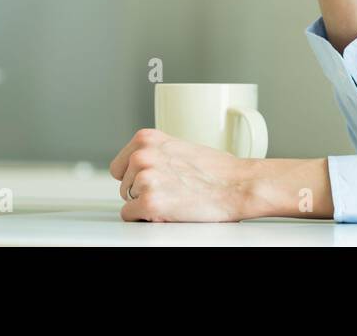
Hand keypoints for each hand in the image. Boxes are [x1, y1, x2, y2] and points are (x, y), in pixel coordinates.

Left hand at [110, 128, 257, 222]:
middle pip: (124, 184)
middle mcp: (142, 155)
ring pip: (128, 201)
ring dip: (147, 204)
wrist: (237, 185)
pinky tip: (168, 210)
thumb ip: (154, 155)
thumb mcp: (177, 148)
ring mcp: (145, 178)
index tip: (150, 181)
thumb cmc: (216, 170)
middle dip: (142, 191)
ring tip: (174, 198)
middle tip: (169, 190)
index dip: (134, 177)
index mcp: (147, 139)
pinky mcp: (150, 202)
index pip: (119, 166)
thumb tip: (136, 168)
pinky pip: (131, 216)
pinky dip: (146, 218)